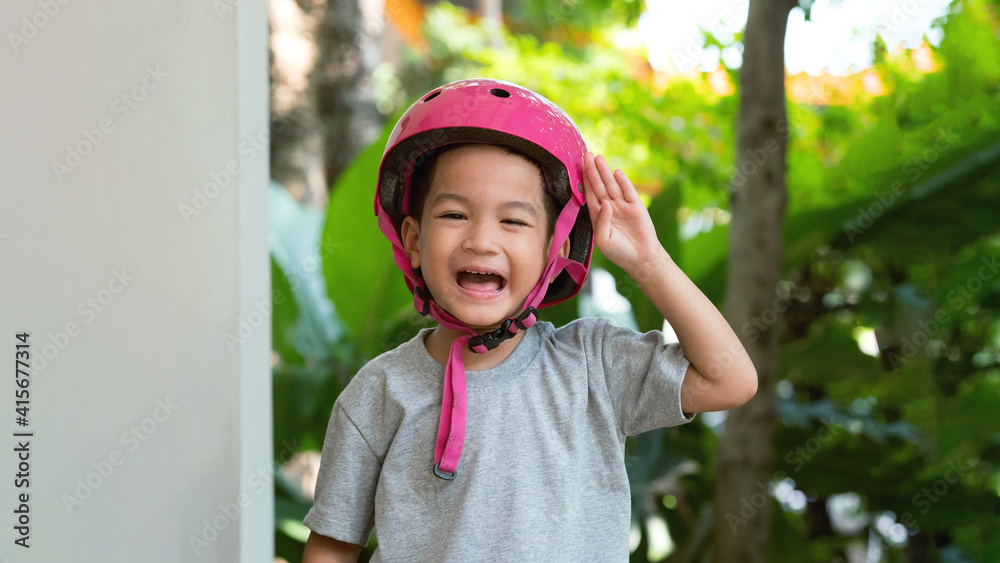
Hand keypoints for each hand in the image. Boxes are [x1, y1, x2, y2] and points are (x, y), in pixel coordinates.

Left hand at [583, 151, 668, 275]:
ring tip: (599, 158)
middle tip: (586, 155)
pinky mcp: (636, 207)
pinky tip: (617, 172)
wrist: (641, 259)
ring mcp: (623, 206)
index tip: (579, 167)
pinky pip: (629, 191)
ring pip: (612, 185)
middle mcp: (610, 207)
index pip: (590, 194)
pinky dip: (623, 182)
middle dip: (592, 171)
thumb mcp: (604, 240)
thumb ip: (602, 221)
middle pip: (599, 186)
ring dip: (605, 172)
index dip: (585, 181)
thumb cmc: (619, 252)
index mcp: (599, 215)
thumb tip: (606, 203)